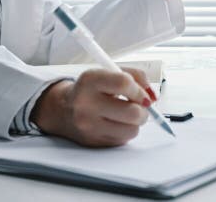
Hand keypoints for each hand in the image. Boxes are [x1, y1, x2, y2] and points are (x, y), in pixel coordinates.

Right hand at [31, 67, 155, 146]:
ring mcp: (88, 126)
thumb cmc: (93, 89)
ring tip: (126, 115)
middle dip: (143, 110)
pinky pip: (123, 140)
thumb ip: (135, 77)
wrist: (63, 109)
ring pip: (132, 130)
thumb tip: (152, 96)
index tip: (143, 94)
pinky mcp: (93, 142)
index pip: (124, 83)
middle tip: (140, 106)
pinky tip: (115, 123)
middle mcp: (86, 104)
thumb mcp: (109, 73)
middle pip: (132, 112)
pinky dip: (125, 131)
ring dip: (135, 123)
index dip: (139, 90)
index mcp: (90, 81)